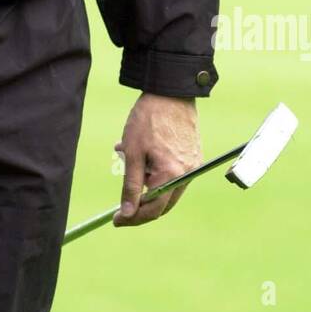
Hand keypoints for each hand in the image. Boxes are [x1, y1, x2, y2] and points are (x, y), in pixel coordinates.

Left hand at [112, 92, 200, 226]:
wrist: (170, 92)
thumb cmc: (148, 119)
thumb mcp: (132, 152)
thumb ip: (131, 186)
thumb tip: (127, 213)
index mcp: (172, 175)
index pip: (153, 210)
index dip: (133, 218)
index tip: (116, 220)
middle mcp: (187, 174)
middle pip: (162, 203)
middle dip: (140, 203)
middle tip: (121, 201)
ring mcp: (193, 166)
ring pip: (166, 187)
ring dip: (146, 181)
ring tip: (126, 158)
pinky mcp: (194, 156)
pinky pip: (173, 173)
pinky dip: (155, 170)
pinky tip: (140, 153)